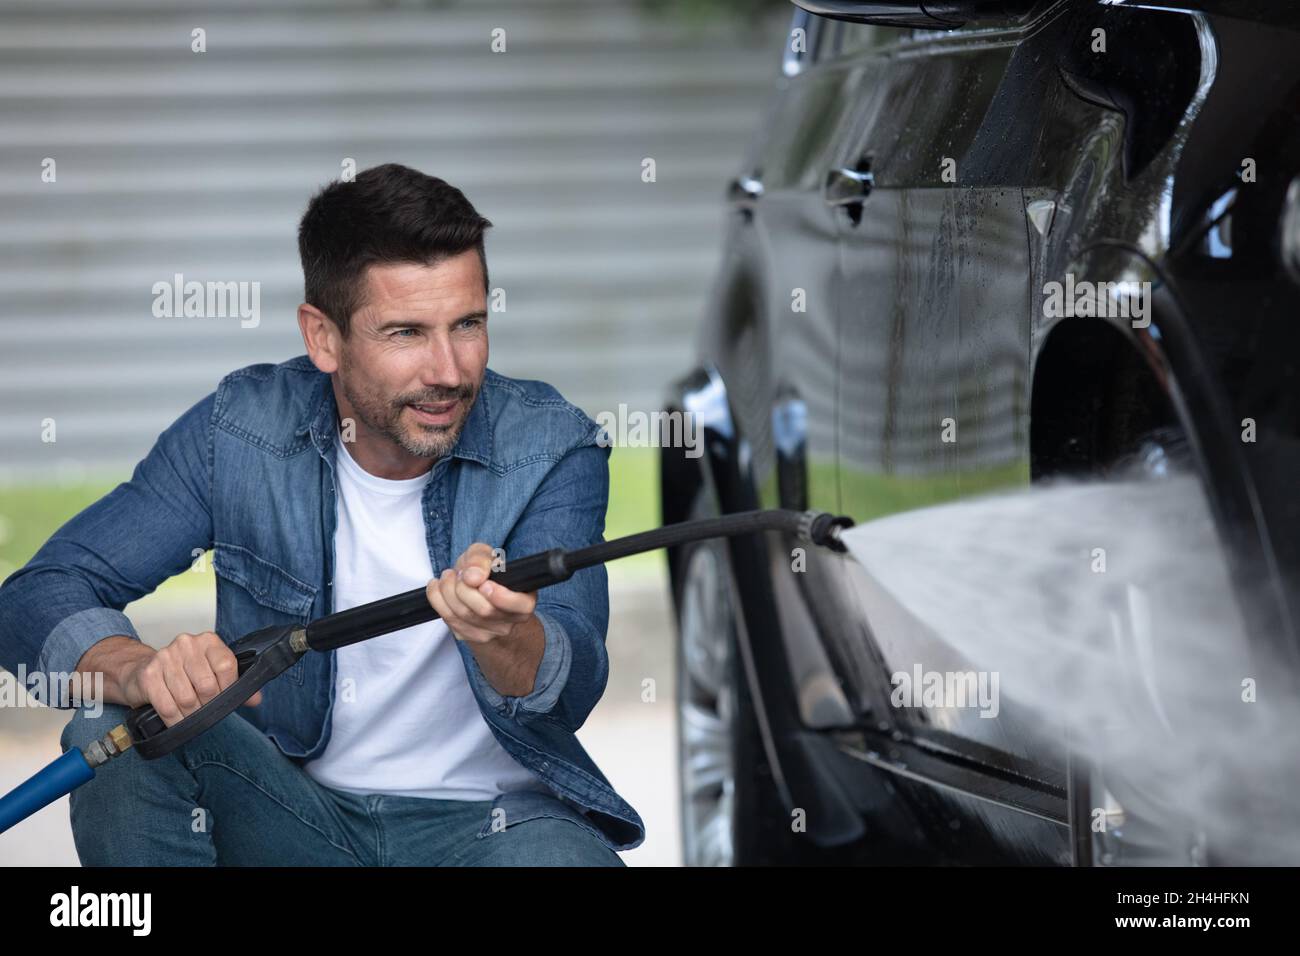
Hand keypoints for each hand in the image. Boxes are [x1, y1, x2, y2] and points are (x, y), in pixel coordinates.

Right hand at [120, 631, 261, 726]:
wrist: (140, 671)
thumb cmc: (182, 673)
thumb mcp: (211, 673)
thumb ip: (235, 685)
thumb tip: (255, 700)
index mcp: (208, 641)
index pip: (226, 665)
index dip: (228, 688)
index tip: (225, 700)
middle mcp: (187, 644)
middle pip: (207, 686)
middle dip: (208, 706)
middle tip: (205, 712)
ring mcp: (165, 658)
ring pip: (187, 699)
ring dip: (191, 716)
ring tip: (190, 716)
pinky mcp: (148, 675)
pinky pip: (167, 707)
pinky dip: (175, 720)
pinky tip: (176, 721)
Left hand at [425, 543, 537, 644]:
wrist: (476, 591)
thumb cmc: (486, 573)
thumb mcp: (486, 555)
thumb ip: (481, 559)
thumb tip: (473, 576)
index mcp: (524, 601)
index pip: (520, 606)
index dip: (501, 596)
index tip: (484, 584)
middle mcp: (510, 621)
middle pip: (484, 610)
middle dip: (464, 587)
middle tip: (460, 573)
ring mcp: (490, 633)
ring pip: (463, 615)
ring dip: (447, 590)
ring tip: (448, 577)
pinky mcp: (469, 636)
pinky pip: (449, 620)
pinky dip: (437, 599)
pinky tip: (438, 587)